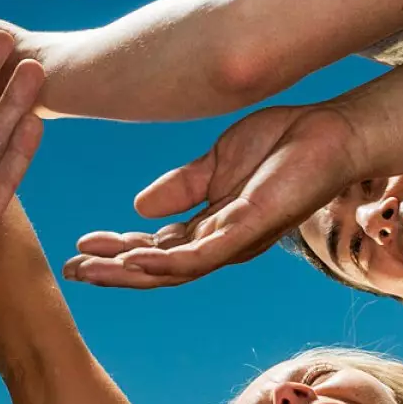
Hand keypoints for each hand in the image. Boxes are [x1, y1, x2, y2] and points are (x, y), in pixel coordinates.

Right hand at [64, 103, 359, 287]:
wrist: (330, 131)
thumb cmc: (283, 143)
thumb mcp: (217, 162)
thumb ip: (181, 185)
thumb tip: (137, 205)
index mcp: (212, 227)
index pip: (156, 248)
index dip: (117, 251)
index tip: (80, 248)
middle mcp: (222, 243)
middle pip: (158, 268)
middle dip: (113, 270)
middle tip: (72, 270)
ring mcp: (236, 240)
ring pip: (173, 270)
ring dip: (129, 272)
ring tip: (89, 269)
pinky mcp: (250, 228)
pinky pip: (203, 254)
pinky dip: (167, 261)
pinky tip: (136, 258)